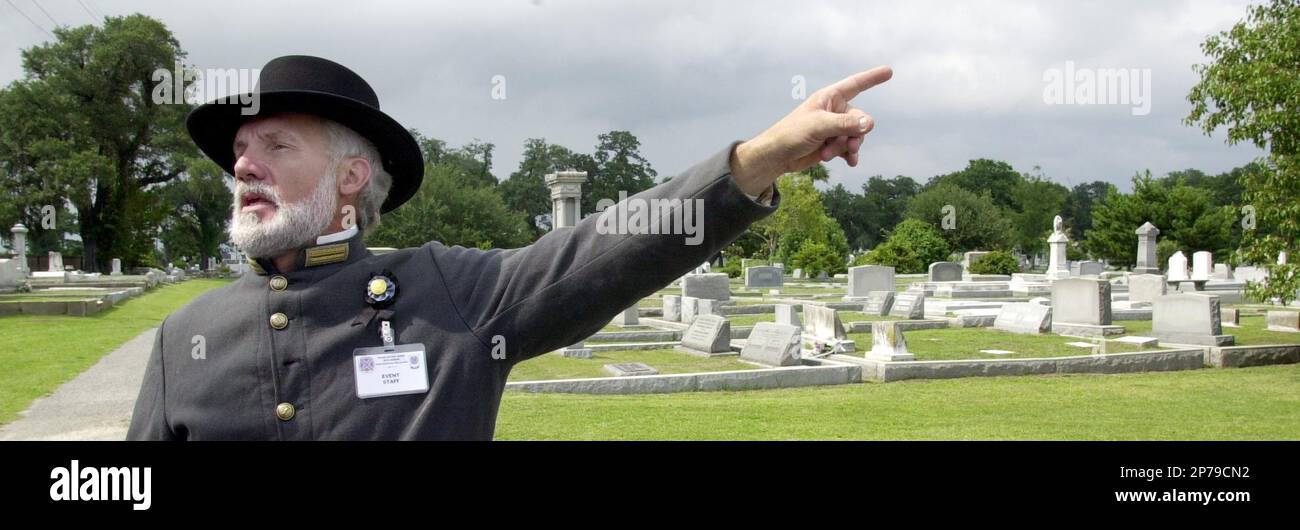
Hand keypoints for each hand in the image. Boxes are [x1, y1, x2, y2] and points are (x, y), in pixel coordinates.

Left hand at [730, 65, 892, 194]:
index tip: (889, 71)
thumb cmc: (792, 134)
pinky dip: (850, 154)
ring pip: (855, 135)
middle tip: (847, 146)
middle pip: (859, 119)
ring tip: (830, 155)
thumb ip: (845, 124)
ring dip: (847, 146)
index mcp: (829, 98)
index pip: (855, 84)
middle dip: (853, 134)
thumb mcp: (819, 126)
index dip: (872, 78)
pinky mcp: (832, 144)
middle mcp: (834, 111)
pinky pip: (850, 147)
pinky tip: (850, 162)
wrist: (777, 156)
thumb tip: (869, 123)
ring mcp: (834, 128)